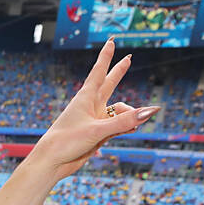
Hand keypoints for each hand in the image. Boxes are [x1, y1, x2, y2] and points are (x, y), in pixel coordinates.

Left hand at [30, 38, 158, 181]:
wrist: (52, 163)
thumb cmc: (67, 142)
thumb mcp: (99, 130)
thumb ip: (126, 121)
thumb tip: (151, 111)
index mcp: (86, 98)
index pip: (99, 71)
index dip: (106, 56)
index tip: (111, 41)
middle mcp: (90, 107)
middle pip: (109, 84)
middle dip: (119, 72)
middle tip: (128, 59)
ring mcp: (94, 120)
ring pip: (118, 111)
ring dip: (129, 116)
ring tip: (134, 126)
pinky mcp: (96, 134)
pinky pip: (116, 127)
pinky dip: (125, 128)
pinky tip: (132, 130)